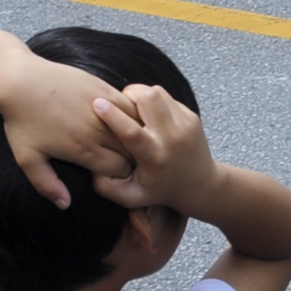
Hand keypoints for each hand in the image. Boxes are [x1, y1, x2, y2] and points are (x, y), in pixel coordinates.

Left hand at [0, 57, 137, 209]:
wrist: (20, 81)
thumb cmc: (21, 121)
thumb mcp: (27, 158)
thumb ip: (47, 185)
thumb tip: (65, 205)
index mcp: (83, 150)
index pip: (119, 171)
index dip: (120, 175)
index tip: (114, 174)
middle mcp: (98, 131)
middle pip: (132, 152)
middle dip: (132, 158)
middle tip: (126, 159)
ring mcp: (104, 108)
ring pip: (137, 128)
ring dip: (137, 136)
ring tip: (132, 140)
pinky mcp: (105, 89)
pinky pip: (132, 106)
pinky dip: (136, 115)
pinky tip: (128, 119)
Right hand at [86, 83, 220, 212]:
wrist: (199, 185)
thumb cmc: (158, 191)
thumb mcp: (129, 197)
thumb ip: (105, 185)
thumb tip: (91, 163)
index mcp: (154, 158)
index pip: (132, 132)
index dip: (113, 115)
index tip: (97, 103)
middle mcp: (172, 138)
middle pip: (149, 100)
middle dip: (128, 95)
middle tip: (118, 104)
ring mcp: (185, 124)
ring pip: (158, 93)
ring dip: (140, 95)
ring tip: (131, 108)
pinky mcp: (192, 116)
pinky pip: (167, 97)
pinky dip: (153, 99)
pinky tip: (147, 113)